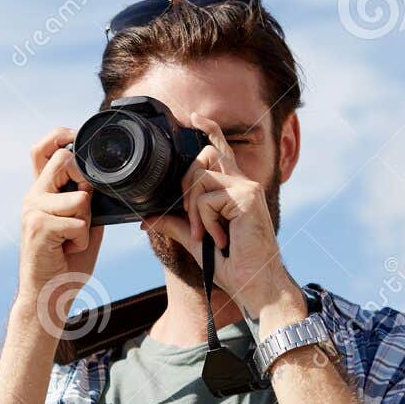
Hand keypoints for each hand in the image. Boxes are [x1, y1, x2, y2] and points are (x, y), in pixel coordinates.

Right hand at [16, 128, 103, 337]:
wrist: (49, 297)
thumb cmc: (66, 264)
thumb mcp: (83, 225)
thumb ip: (87, 200)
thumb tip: (99, 181)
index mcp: (41, 193)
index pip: (42, 149)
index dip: (60, 137)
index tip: (76, 141)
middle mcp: (33, 197)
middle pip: (64, 160)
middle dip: (84, 182)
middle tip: (82, 211)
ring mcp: (32, 211)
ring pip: (79, 197)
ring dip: (86, 222)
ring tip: (72, 240)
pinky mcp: (38, 227)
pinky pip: (77, 222)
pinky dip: (82, 239)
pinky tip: (67, 251)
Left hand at [142, 115, 301, 331]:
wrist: (256, 286)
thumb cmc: (235, 266)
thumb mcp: (197, 241)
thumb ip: (176, 224)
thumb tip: (148, 217)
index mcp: (234, 189)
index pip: (219, 151)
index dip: (208, 131)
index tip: (195, 117)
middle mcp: (242, 183)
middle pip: (202, 158)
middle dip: (185, 186)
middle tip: (190, 220)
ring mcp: (246, 188)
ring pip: (201, 179)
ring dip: (194, 211)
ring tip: (208, 236)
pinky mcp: (247, 197)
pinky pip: (208, 198)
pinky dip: (207, 222)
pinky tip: (220, 239)